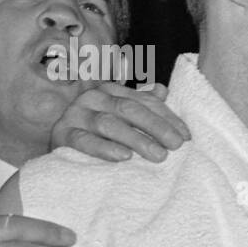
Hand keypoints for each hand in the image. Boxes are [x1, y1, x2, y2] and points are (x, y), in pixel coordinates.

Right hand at [50, 81, 189, 162]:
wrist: (62, 151)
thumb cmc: (99, 134)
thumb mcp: (123, 119)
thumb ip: (142, 105)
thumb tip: (163, 89)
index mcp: (111, 91)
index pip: (144, 102)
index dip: (167, 118)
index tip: (186, 137)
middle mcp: (92, 97)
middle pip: (129, 109)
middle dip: (156, 127)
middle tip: (176, 146)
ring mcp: (75, 114)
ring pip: (109, 124)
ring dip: (136, 139)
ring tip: (158, 155)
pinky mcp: (61, 134)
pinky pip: (84, 141)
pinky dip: (104, 148)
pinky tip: (124, 157)